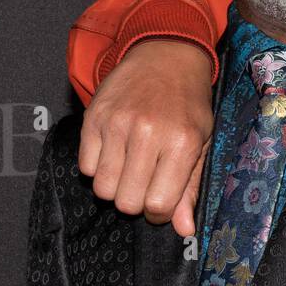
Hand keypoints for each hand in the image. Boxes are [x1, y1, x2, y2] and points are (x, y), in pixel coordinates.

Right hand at [78, 38, 213, 235]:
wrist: (166, 56)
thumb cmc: (188, 103)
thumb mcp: (201, 142)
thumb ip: (190, 188)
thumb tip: (183, 230)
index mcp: (181, 143)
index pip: (158, 205)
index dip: (159, 213)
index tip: (161, 202)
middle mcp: (148, 134)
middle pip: (126, 202)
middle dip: (135, 201)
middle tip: (145, 182)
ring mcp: (117, 124)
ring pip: (102, 188)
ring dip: (115, 186)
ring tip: (130, 166)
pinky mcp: (93, 117)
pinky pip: (84, 166)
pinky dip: (97, 167)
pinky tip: (114, 151)